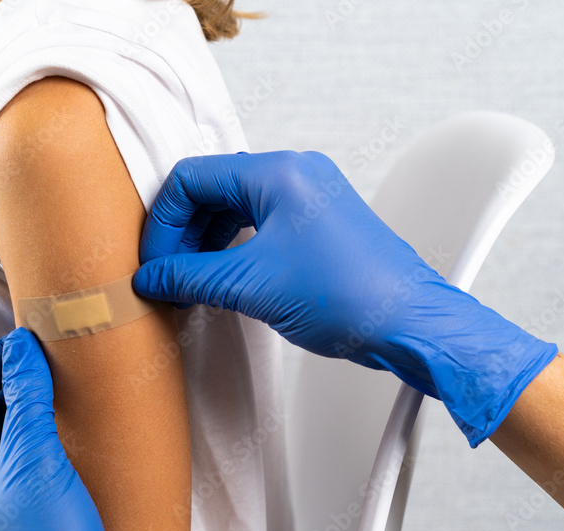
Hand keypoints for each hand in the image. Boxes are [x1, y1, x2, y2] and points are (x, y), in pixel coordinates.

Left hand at [0, 327, 148, 530]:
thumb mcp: (35, 459)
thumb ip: (27, 400)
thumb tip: (20, 345)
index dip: (1, 356)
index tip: (35, 332)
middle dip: (22, 374)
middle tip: (56, 345)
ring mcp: (14, 491)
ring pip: (23, 427)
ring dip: (42, 398)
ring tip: (72, 372)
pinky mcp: (44, 503)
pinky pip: (45, 449)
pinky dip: (59, 424)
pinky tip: (84, 416)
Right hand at [133, 151, 557, 444]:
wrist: (410, 325)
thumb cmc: (352, 296)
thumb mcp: (252, 286)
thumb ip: (191, 277)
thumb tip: (152, 278)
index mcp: (279, 173)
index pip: (193, 178)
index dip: (162, 222)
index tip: (153, 263)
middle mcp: (296, 176)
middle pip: (213, 190)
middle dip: (182, 233)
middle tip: (166, 274)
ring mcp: (310, 200)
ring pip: (236, 209)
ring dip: (206, 243)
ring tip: (191, 282)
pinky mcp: (319, 227)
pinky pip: (261, 227)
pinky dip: (234, 250)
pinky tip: (223, 280)